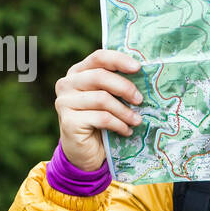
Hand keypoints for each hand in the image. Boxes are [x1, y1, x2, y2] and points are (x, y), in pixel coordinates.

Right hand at [54, 49, 143, 171]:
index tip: (138, 68)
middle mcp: (67, 84)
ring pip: (102, 99)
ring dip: (124, 111)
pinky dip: (119, 124)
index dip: (119, 60)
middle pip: (100, 76)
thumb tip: (145, 76)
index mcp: (78, 72)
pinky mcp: (69, 121)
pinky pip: (101, 118)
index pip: (98, 58)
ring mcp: (64, 102)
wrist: (86, 152)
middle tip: (140, 100)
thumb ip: (117, 86)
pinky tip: (126, 131)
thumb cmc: (101, 122)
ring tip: (137, 121)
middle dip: (125, 88)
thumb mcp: (110, 99)